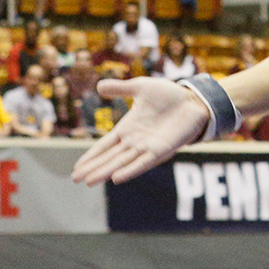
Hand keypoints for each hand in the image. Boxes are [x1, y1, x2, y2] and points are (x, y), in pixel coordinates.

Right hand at [71, 77, 208, 183]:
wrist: (193, 99)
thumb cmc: (169, 95)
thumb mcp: (140, 88)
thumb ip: (120, 89)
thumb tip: (98, 86)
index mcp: (128, 128)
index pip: (105, 145)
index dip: (91, 156)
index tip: (76, 167)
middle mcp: (135, 141)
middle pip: (109, 157)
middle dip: (93, 168)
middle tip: (74, 179)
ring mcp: (147, 147)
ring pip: (122, 163)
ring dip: (105, 172)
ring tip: (89, 181)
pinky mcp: (161, 149)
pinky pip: (143, 162)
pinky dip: (130, 170)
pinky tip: (116, 178)